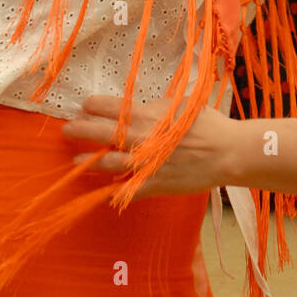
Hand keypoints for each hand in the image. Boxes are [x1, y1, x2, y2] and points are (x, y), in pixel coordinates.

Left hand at [61, 94, 236, 194]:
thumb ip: (160, 104)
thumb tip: (146, 104)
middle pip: (103, 133)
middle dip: (81, 129)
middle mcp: (142, 139)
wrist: (228, 153)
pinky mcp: (154, 184)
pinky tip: (104, 192)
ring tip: (76, 159)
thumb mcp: (183, 103)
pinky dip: (115, 192)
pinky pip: (129, 190)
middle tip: (68, 129)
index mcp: (149, 116)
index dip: (94, 105)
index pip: (112, 107)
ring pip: (110, 163)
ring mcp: (146, 164)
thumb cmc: (209, 124)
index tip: (84, 105)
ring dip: (90, 161)